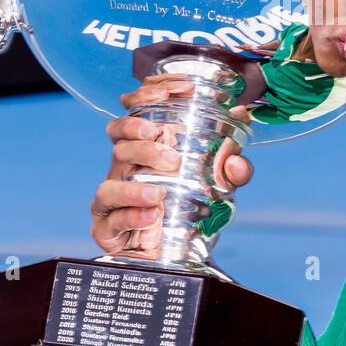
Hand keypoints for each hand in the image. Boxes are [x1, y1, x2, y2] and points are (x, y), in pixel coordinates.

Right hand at [89, 75, 253, 257]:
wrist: (174, 253)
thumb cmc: (187, 207)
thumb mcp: (217, 183)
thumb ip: (229, 169)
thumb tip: (238, 161)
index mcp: (145, 147)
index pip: (134, 111)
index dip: (145, 97)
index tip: (169, 93)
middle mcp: (125, 169)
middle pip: (118, 143)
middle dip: (140, 142)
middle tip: (170, 155)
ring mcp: (113, 199)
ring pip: (109, 185)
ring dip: (133, 187)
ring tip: (160, 193)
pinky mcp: (107, 228)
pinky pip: (111, 220)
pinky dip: (132, 217)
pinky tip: (152, 215)